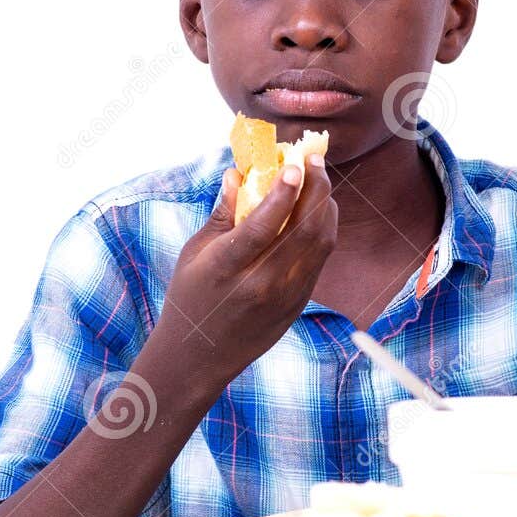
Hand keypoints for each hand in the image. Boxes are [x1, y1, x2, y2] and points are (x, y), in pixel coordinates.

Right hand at [154, 154, 337, 388]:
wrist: (200, 357)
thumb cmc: (190, 298)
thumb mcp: (195, 253)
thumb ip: (223, 214)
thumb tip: (239, 173)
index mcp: (225, 269)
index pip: (263, 226)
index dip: (284, 192)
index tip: (295, 163)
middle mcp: (260, 284)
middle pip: (303, 230)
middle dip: (316, 188)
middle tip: (314, 160)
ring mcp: (284, 297)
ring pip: (321, 242)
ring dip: (325, 205)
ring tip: (318, 180)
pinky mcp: (298, 304)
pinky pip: (320, 259)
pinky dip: (323, 228)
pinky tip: (316, 210)